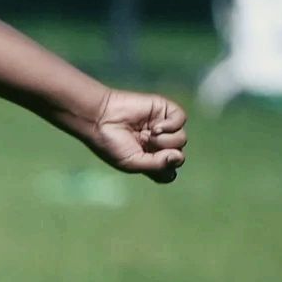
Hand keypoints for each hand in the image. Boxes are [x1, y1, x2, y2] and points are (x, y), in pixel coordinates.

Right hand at [70, 88, 188, 181]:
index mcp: (149, 159)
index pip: (170, 171)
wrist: (99, 118)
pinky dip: (171, 125)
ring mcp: (163, 127)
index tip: (147, 163)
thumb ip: (158, 165)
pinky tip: (156, 127)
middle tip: (145, 146)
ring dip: (166, 140)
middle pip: (178, 156)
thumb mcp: (132, 163)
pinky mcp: (164, 110)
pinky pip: (181, 120)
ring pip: (181, 139)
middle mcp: (158, 144)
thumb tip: (178, 156)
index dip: (165, 170)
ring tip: (148, 135)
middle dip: (163, 154)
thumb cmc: (111, 143)